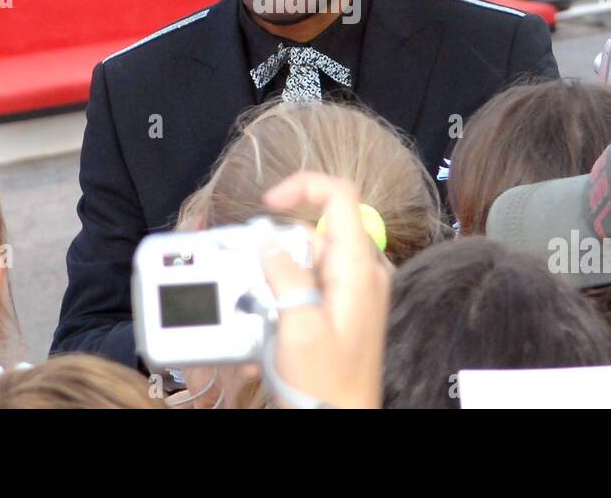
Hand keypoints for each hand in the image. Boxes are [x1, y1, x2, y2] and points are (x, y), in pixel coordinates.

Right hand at [259, 172, 390, 408]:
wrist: (340, 423)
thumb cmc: (329, 388)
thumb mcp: (298, 326)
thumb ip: (283, 275)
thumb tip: (269, 244)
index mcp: (358, 268)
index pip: (339, 197)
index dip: (302, 187)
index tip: (268, 203)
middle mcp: (358, 274)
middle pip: (310, 234)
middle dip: (273, 255)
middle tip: (252, 286)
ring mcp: (349, 293)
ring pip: (300, 265)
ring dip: (271, 288)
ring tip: (260, 323)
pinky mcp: (337, 312)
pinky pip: (302, 292)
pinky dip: (278, 308)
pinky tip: (267, 341)